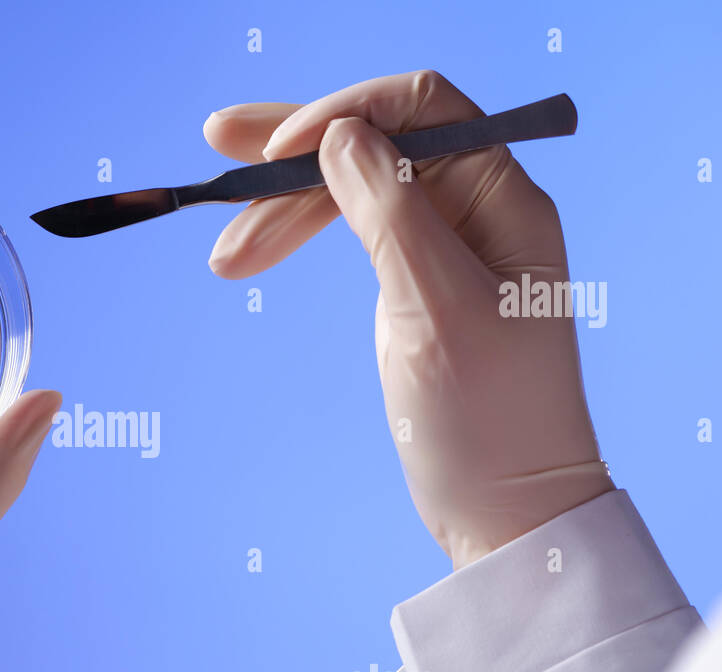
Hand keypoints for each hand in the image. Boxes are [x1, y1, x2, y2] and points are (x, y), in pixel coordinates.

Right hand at [204, 71, 612, 567]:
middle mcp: (475, 210)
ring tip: (223, 254)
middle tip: (215, 164)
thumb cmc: (488, 421)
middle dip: (294, 158)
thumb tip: (342, 133)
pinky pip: (352, 231)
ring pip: (353, 190)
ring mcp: (441, 247)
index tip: (275, 151)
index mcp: (502, 201)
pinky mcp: (412, 284)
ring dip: (284, 208)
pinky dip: (302, 234)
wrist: (506, 511)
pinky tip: (258, 246)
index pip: (419, 110)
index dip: (343, 113)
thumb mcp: (435, 310)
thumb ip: (390, 214)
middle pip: (375, 145)